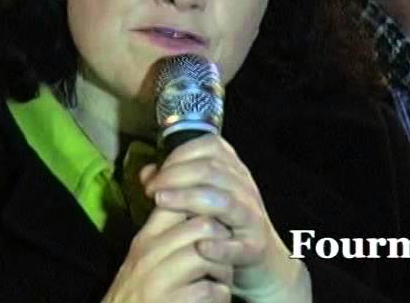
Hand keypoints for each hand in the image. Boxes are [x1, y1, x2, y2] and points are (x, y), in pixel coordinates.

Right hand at [102, 206, 232, 301]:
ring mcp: (158, 280)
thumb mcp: (143, 259)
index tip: (217, 219)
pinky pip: (211, 290)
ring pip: (208, 255)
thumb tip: (186, 201)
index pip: (176, 200)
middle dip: (223, 240)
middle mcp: (148, 254)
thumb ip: (163, 234)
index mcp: (145, 239)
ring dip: (224, 270)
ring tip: (221, 281)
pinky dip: (221, 296)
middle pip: (201, 225)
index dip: (203, 204)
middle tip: (225, 256)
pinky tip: (215, 300)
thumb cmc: (140, 294)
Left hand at [141, 135, 309, 302]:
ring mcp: (251, 217)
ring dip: (188, 199)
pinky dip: (218, 246)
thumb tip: (147, 172)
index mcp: (232, 171)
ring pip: (224, 201)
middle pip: (211, 170)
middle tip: (151, 190)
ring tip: (161, 204)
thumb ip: (173, 183)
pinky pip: (237, 245)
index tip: (156, 174)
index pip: (209, 147)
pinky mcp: (255, 248)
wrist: (262, 264)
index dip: (179, 155)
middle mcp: (244, 189)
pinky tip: (198, 247)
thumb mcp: (199, 199)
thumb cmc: (222, 227)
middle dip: (175, 176)